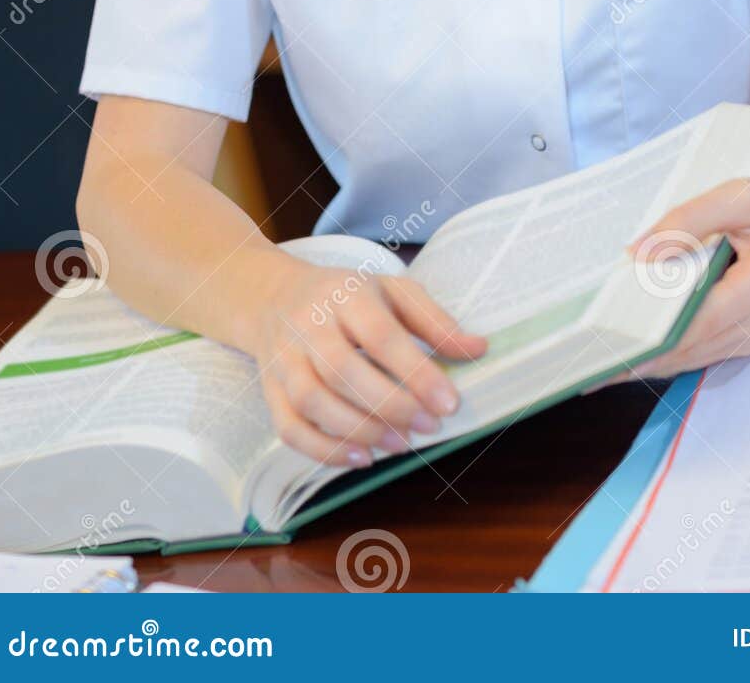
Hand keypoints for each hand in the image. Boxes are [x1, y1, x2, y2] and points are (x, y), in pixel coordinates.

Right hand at [252, 258, 487, 467]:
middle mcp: (309, 325)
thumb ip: (435, 321)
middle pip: (342, 371)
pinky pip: (289, 427)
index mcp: (346, 294)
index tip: (449, 403)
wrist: (273, 296)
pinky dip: (323, 450)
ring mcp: (284, 358)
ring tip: (400, 444)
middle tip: (428, 427)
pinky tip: (360, 458)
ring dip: (359, 431)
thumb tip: (479, 349)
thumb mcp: (393, 291)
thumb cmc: (347, 297)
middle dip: (390, 406)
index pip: (380, 335)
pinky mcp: (269, 389)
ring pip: (312, 402)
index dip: (416, 372)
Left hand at [586, 175, 749, 390]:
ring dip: (643, 360)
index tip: (602, 348)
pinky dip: (662, 351)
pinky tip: (628, 344)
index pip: (693, 326)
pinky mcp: (744, 337)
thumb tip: (637, 253)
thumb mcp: (742, 195)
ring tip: (591, 358)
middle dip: (632, 357)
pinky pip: (697, 351)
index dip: (645, 341)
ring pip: (688, 359)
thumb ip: (690, 220)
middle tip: (578, 360)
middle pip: (684, 352)